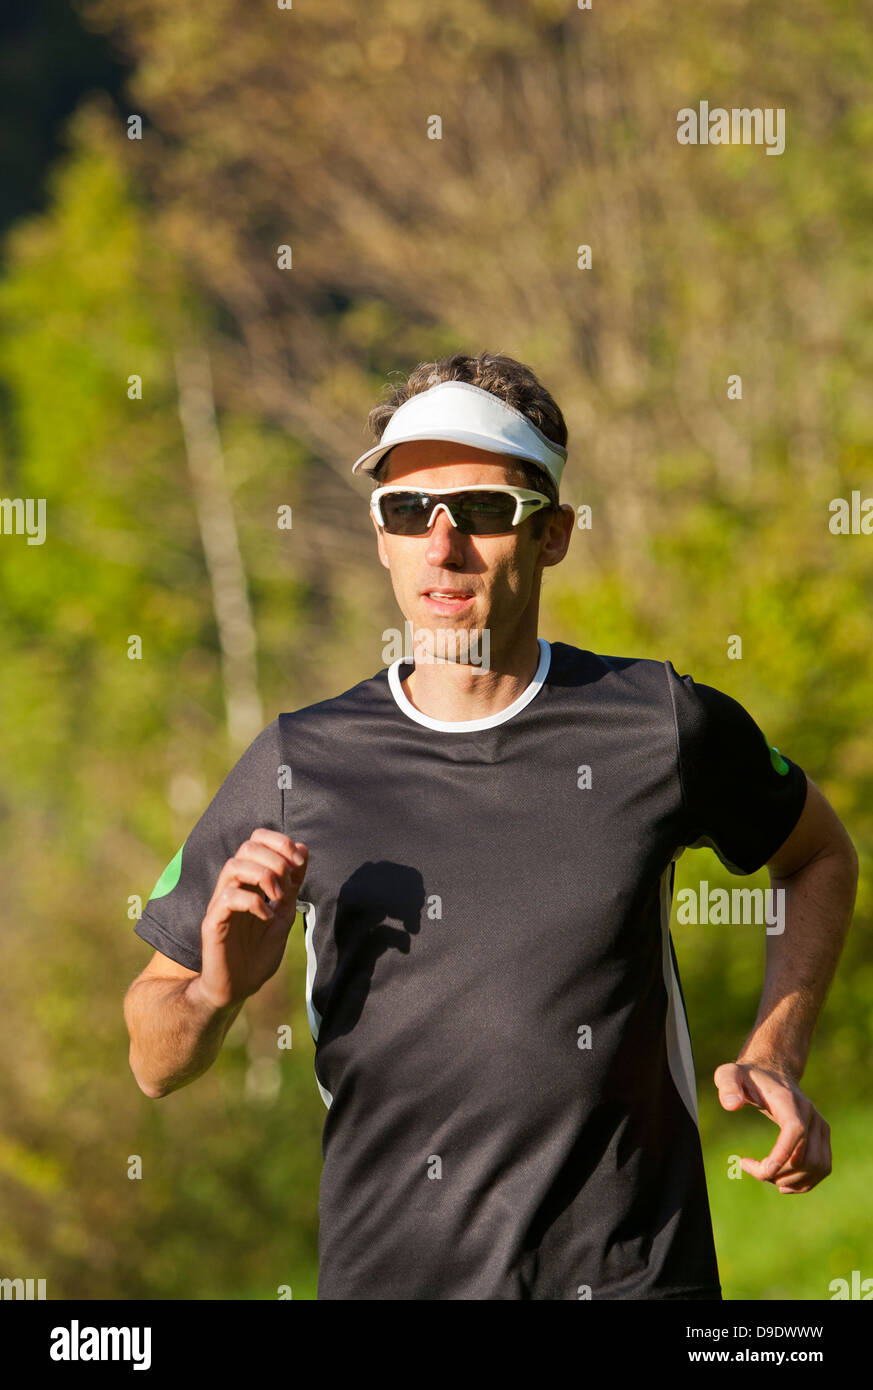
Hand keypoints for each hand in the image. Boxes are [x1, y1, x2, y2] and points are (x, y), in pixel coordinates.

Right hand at [197, 829, 308, 1009]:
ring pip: (233, 866)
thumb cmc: (258, 954)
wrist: (238, 988)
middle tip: (288, 884)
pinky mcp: (213, 922)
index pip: (256, 840)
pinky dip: (253, 902)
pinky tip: (266, 916)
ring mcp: (221, 903)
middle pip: (246, 847)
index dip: (280, 841)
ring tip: (277, 898)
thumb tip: (303, 848)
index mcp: (250, 882)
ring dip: (263, 876)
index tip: (300, 861)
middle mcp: (233, 887)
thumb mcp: (284, 915)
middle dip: (275, 859)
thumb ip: (292, 885)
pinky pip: (228, 897)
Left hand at [713, 1060, 831, 1192]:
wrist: (772, 1073)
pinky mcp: (823, 1136)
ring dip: (792, 1180)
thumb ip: (727, 1085)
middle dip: (779, 1172)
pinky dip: (805, 1182)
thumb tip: (731, 1106)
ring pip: (818, 1166)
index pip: (795, 1130)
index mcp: (788, 1100)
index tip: (760, 1170)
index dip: (782, 1155)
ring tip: (766, 1175)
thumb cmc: (747, 1077)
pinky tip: (782, 1183)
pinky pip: (823, 1167)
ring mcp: (820, 1126)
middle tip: (752, 1168)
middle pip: (805, 1156)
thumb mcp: (729, 1075)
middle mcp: (810, 1114)